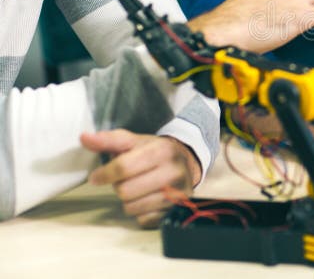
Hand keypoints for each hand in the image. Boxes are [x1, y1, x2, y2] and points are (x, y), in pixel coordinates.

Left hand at [80, 130, 201, 227]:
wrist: (185, 163)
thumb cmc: (154, 152)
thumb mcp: (134, 141)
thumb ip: (109, 140)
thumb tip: (84, 138)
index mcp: (163, 150)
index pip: (123, 167)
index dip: (104, 174)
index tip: (96, 177)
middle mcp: (174, 172)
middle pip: (125, 191)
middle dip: (120, 186)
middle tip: (127, 179)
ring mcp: (178, 193)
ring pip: (132, 207)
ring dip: (128, 200)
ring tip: (138, 189)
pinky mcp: (177, 211)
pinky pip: (144, 220)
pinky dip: (140, 212)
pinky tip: (147, 200)